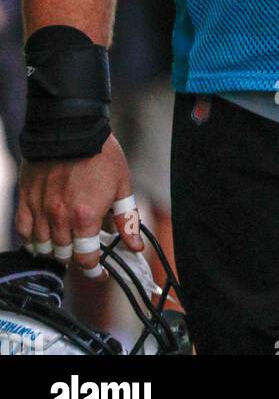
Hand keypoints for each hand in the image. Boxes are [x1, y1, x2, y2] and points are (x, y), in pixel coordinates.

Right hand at [16, 134, 143, 275]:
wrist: (71, 126)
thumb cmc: (100, 153)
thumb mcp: (122, 185)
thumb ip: (127, 219)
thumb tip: (135, 246)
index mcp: (85, 216)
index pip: (86, 259)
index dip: (94, 271)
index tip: (99, 272)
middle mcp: (60, 218)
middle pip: (64, 255)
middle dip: (76, 256)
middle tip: (84, 249)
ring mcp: (40, 209)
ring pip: (42, 247)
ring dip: (54, 250)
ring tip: (65, 243)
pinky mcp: (26, 199)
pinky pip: (24, 231)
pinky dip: (31, 240)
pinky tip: (41, 238)